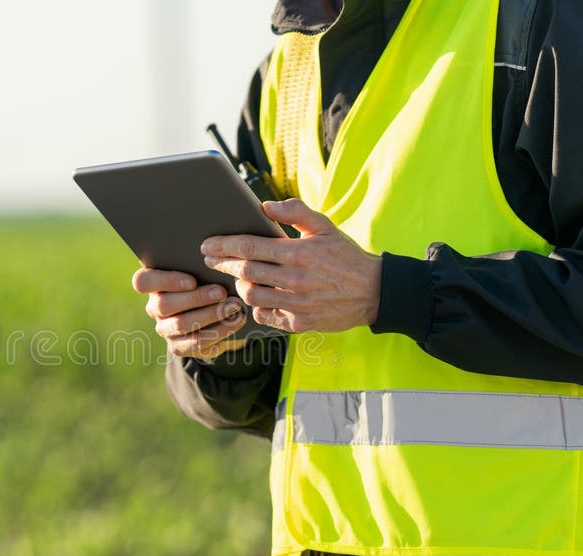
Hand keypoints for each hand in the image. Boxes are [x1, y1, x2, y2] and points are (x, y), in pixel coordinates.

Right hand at [131, 268, 247, 358]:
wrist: (215, 310)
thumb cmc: (207, 279)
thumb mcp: (201, 268)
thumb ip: (200, 263)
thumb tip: (216, 255)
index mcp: (152, 283)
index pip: (142, 281)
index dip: (165, 281)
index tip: (192, 280)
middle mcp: (154, 307)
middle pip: (164, 305)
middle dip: (196, 298)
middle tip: (222, 292)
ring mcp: (165, 328)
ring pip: (181, 324)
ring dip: (210, 314)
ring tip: (234, 306)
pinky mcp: (178, 346)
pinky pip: (195, 342)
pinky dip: (219, 331)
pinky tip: (236, 321)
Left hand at [201, 198, 382, 333]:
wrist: (375, 292)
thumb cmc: (345, 257)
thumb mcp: (326, 227)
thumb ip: (296, 212)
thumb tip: (265, 206)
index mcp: (299, 252)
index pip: (250, 247)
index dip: (223, 246)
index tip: (207, 245)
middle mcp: (296, 279)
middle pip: (245, 273)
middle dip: (222, 265)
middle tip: (209, 259)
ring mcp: (297, 304)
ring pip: (252, 297)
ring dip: (238, 286)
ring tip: (236, 277)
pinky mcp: (300, 323)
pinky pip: (266, 316)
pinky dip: (256, 307)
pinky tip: (256, 297)